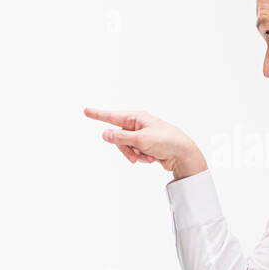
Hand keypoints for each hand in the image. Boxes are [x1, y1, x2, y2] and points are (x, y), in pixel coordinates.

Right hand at [83, 107, 207, 178]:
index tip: (86, 111)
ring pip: (126, 147)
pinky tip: (151, 158)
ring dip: (134, 154)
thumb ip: (121, 138)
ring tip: (146, 157)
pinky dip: (141, 157)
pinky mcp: (145, 146)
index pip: (113, 116)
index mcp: (137, 118)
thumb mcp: (141, 140)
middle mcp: (138, 125)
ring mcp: (142, 136)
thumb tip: (105, 134)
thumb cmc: (166, 141)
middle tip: (134, 155)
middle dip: (125, 148)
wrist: (182, 154)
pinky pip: (134, 152)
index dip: (98, 115)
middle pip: (118, 137)